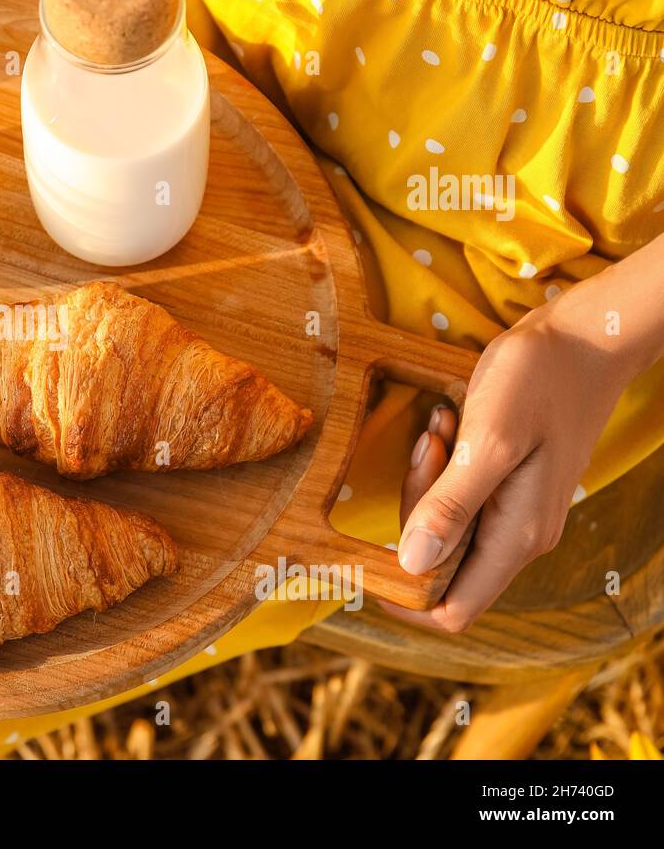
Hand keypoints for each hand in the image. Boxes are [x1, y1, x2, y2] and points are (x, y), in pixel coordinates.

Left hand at [388, 236, 663, 631]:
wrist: (585, 339)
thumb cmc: (539, 382)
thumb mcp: (487, 440)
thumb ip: (451, 506)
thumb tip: (411, 564)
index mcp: (515, 538)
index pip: (452, 609)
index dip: (404, 597)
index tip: (365, 556)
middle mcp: (517, 536)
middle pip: (438, 565)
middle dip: (414, 514)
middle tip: (426, 449)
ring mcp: (513, 512)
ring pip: (443, 526)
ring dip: (426, 483)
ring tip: (440, 431)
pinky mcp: (505, 485)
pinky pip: (455, 495)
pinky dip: (440, 466)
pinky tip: (448, 426)